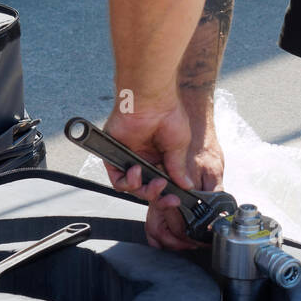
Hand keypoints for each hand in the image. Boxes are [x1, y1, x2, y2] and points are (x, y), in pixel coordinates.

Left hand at [103, 97, 203, 251]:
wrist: (151, 101)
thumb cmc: (168, 115)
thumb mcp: (179, 146)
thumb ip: (178, 168)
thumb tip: (186, 186)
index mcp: (160, 156)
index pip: (161, 183)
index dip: (167, 194)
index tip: (175, 199)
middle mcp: (144, 158)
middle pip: (146, 188)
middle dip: (157, 195)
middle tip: (167, 195)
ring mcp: (129, 158)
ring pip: (132, 187)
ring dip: (143, 190)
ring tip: (154, 182)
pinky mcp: (114, 155)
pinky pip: (116, 179)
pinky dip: (127, 181)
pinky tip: (135, 172)